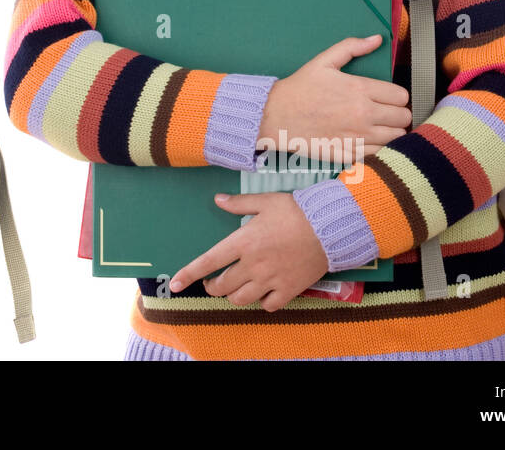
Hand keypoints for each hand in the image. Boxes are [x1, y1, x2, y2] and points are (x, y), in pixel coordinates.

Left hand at [169, 193, 328, 311]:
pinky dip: (261, 302)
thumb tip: (217, 200)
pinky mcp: (289, 289)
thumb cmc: (295, 211)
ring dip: (233, 296)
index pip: (208, 262)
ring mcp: (271, 279)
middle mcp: (253, 264)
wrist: (329, 227)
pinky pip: (268, 305)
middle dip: (212, 287)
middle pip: (222, 286)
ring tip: (234, 289)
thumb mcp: (264, 201)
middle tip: (213, 283)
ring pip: (241, 299)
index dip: (189, 274)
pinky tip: (262, 294)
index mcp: (243, 242)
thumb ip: (238, 203)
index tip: (175, 284)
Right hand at [259, 35, 411, 160]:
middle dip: (397, 114)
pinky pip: (380, 153)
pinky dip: (379, 148)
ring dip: (391, 132)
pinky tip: (367, 140)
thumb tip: (377, 39)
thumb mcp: (323, 61)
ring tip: (379, 127)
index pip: (401, 96)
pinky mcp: (350, 153)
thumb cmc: (300, 88)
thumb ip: (352, 47)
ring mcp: (357, 136)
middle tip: (385, 113)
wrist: (276, 116)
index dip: (396, 96)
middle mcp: (363, 114)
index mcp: (360, 89)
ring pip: (396, 138)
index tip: (387, 98)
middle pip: (403, 118)